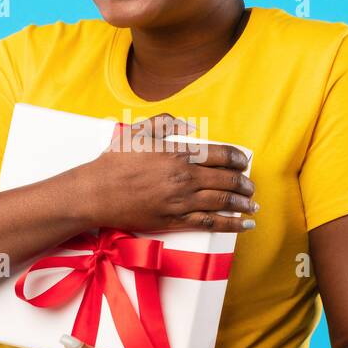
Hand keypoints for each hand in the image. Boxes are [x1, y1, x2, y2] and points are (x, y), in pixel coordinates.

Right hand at [73, 112, 258, 233]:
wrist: (94, 194)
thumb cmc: (114, 162)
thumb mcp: (137, 131)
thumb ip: (165, 122)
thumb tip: (190, 127)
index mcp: (178, 153)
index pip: (220, 155)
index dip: (237, 158)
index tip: (244, 161)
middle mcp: (184, 178)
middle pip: (226, 180)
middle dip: (244, 184)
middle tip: (251, 186)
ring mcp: (180, 201)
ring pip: (222, 202)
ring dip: (242, 204)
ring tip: (252, 206)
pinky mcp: (174, 220)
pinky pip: (209, 222)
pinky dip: (230, 224)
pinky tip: (242, 225)